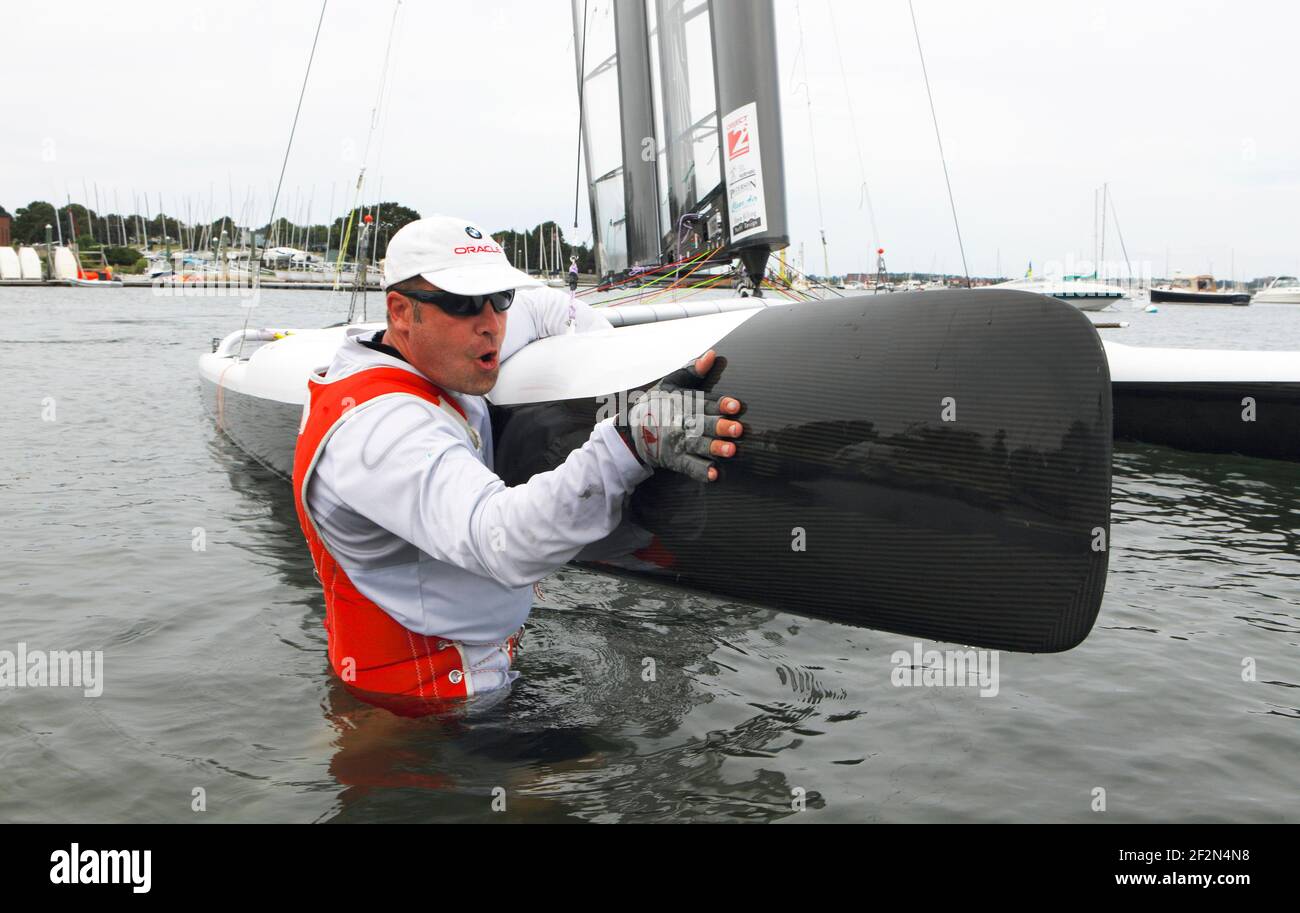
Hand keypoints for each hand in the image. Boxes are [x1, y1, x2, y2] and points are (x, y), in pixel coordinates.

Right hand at [627, 350, 743, 481]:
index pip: (703, 403)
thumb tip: (712, 355)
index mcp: (682, 404)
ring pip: (698, 446)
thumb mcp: (670, 384)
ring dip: (714, 448)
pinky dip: (701, 472)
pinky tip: (714, 475)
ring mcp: (678, 443)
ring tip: (730, 450)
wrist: (631, 430)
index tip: (735, 406)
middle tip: (736, 429)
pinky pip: (689, 467)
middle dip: (719, 427)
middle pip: (702, 425)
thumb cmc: (656, 405)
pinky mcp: (676, 460)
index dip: (720, 405)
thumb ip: (692, 371)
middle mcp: (681, 423)